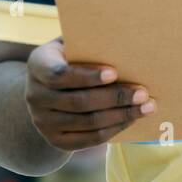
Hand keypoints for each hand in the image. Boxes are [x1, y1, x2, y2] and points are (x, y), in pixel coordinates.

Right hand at [24, 39, 153, 149]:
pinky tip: (131, 119)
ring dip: (121, 115)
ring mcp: (42, 121)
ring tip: (146, 107)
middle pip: (79, 101)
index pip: (59, 74)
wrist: (49, 90)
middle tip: (143, 93)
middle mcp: (34, 95)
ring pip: (87, 122)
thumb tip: (128, 42)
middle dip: (115, 97)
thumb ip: (90, 43)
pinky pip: (89, 139)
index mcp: (38, 65)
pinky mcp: (55, 139)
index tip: (115, 72)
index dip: (87, 75)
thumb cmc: (72, 58)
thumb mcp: (73, 45)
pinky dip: (114, 130)